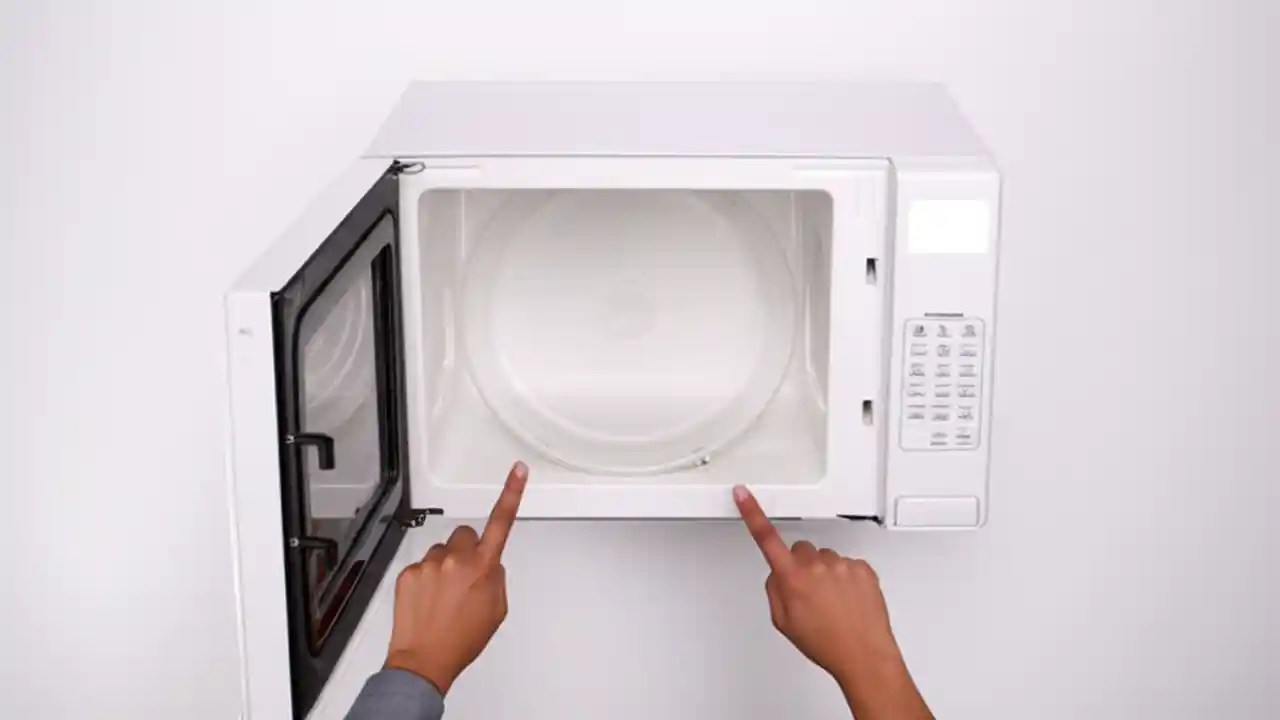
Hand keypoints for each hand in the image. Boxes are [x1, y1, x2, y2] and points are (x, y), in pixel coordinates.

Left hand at [383, 461, 528, 693]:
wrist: (424, 660)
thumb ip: (496, 579)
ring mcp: (430, 564)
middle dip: (467, 550)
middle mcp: (456, 560)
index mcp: (484, 568)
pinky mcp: (408, 572)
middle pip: (465, 536)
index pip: (501, 522)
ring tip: (443, 597)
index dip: (512, 493)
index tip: (518, 471)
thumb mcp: (496, 610)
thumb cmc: (462, 640)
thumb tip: (488, 566)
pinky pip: (422, 565)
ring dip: (445, 566)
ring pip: (441, 551)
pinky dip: (426, 579)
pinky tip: (427, 601)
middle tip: (464, 578)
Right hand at [733, 485, 930, 719]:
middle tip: (808, 594)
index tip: (743, 494)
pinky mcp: (863, 567)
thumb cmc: (826, 644)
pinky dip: (846, 579)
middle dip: (801, 565)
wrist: (864, 655)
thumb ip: (774, 591)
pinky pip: (847, 565)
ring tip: (832, 603)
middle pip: (801, 550)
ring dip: (825, 574)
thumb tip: (776, 574)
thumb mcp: (785, 623)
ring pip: (825, 558)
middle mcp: (817, 566)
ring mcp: (842, 565)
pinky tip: (847, 601)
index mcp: (793, 578)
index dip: (752, 513)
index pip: (766, 538)